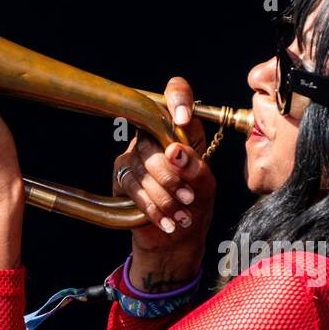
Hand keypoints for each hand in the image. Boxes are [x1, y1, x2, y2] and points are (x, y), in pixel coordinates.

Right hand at [112, 77, 215, 290]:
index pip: (175, 93)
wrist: (178, 236)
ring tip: (181, 214)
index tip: (182, 119)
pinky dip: (152, 206)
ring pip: (142, 166)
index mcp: (182, 129)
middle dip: (171, 174)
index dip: (177, 98)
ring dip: (164, 195)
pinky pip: (132, 185)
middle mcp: (156, 135)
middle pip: (153, 139)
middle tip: (187, 196)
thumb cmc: (195, 202)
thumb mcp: (205, 185)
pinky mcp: (122, 175)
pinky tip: (167, 221)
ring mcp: (136, 154)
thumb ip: (196, 167)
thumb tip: (175, 151)